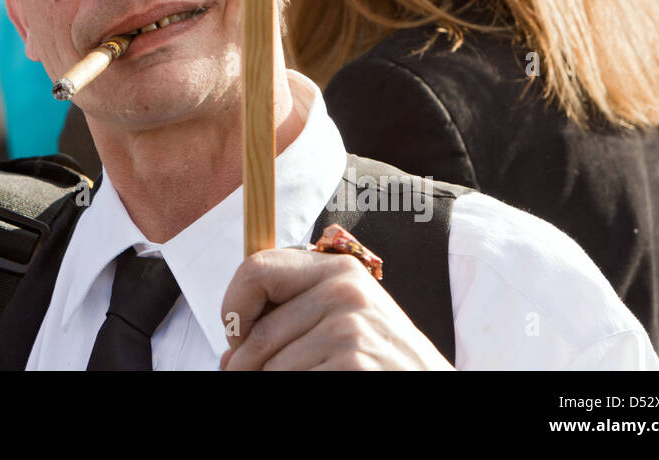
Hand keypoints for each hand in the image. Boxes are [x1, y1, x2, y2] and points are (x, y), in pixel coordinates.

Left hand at [219, 248, 452, 369]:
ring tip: (307, 376)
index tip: (235, 334)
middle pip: (257, 332)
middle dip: (245, 364)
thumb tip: (230, 350)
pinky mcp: (353, 361)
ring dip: (271, 382)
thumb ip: (291, 316)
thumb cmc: (379, 357)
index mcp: (337, 268)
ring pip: (271, 366)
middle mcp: (344, 289)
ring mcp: (350, 327)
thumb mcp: (343, 318)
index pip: (256, 269)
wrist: (428, 383)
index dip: (233, 305)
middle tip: (246, 374)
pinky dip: (297, 390)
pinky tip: (325, 383)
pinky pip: (292, 382)